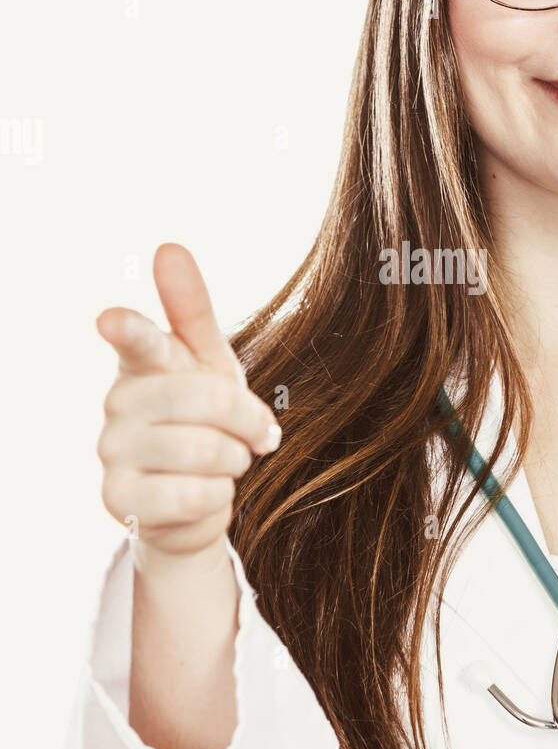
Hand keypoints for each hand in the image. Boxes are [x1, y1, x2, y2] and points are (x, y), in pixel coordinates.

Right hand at [96, 244, 280, 556]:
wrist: (198, 497)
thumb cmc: (205, 419)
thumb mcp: (210, 361)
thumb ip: (192, 309)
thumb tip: (168, 247)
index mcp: (144, 362)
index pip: (137, 341)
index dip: (127, 329)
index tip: (111, 318)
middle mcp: (119, 402)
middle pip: (206, 400)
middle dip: (247, 420)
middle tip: (255, 432)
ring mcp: (112, 452)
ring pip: (205, 452)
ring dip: (234, 460)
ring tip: (224, 461)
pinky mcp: (119, 501)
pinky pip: (195, 495)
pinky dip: (219, 496)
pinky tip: (205, 492)